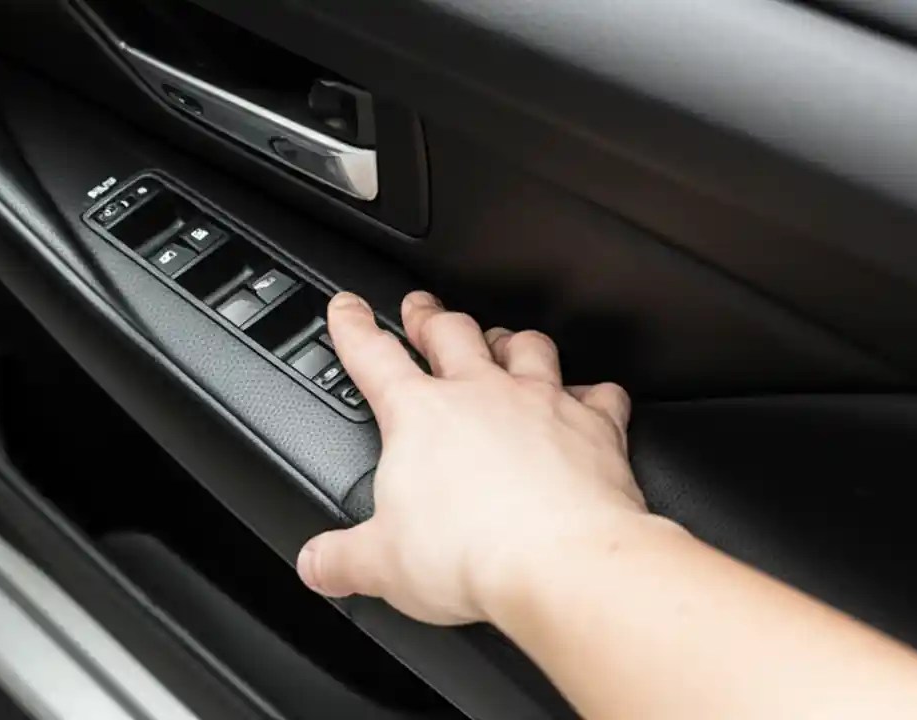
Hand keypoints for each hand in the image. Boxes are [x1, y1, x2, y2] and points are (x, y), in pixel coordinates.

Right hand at [297, 291, 661, 624]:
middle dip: (430, 317)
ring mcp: (541, 403)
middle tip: (421, 309)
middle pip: (450, 332)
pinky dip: (593, 393)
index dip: (354, 326)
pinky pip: (599, 393)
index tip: (349, 308)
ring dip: (510, 341)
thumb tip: (317, 564)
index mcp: (420, 415)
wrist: (562, 562)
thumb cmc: (474, 553)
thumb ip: (341, 559)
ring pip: (525, 347)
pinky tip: (590, 399)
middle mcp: (481, 394)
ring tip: (502, 341)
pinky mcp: (594, 427)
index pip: (373, 354)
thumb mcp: (382, 565)